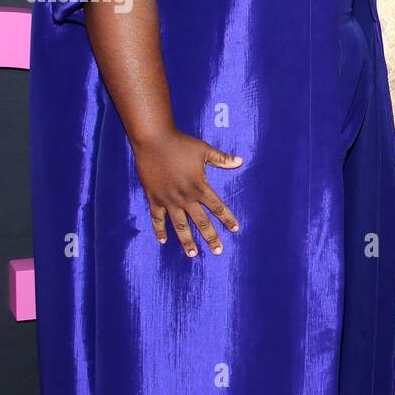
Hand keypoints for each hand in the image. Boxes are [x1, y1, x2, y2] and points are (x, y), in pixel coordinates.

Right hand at [131, 130, 242, 256]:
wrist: (153, 140)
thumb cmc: (180, 144)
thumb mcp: (204, 150)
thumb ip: (222, 159)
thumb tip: (240, 161)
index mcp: (199, 187)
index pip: (217, 207)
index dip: (227, 218)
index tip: (235, 229)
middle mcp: (185, 197)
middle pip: (201, 222)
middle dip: (211, 237)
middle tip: (218, 251)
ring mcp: (168, 199)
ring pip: (180, 225)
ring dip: (186, 240)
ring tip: (192, 254)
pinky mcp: (154, 198)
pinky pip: (157, 218)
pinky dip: (159, 229)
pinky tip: (163, 241)